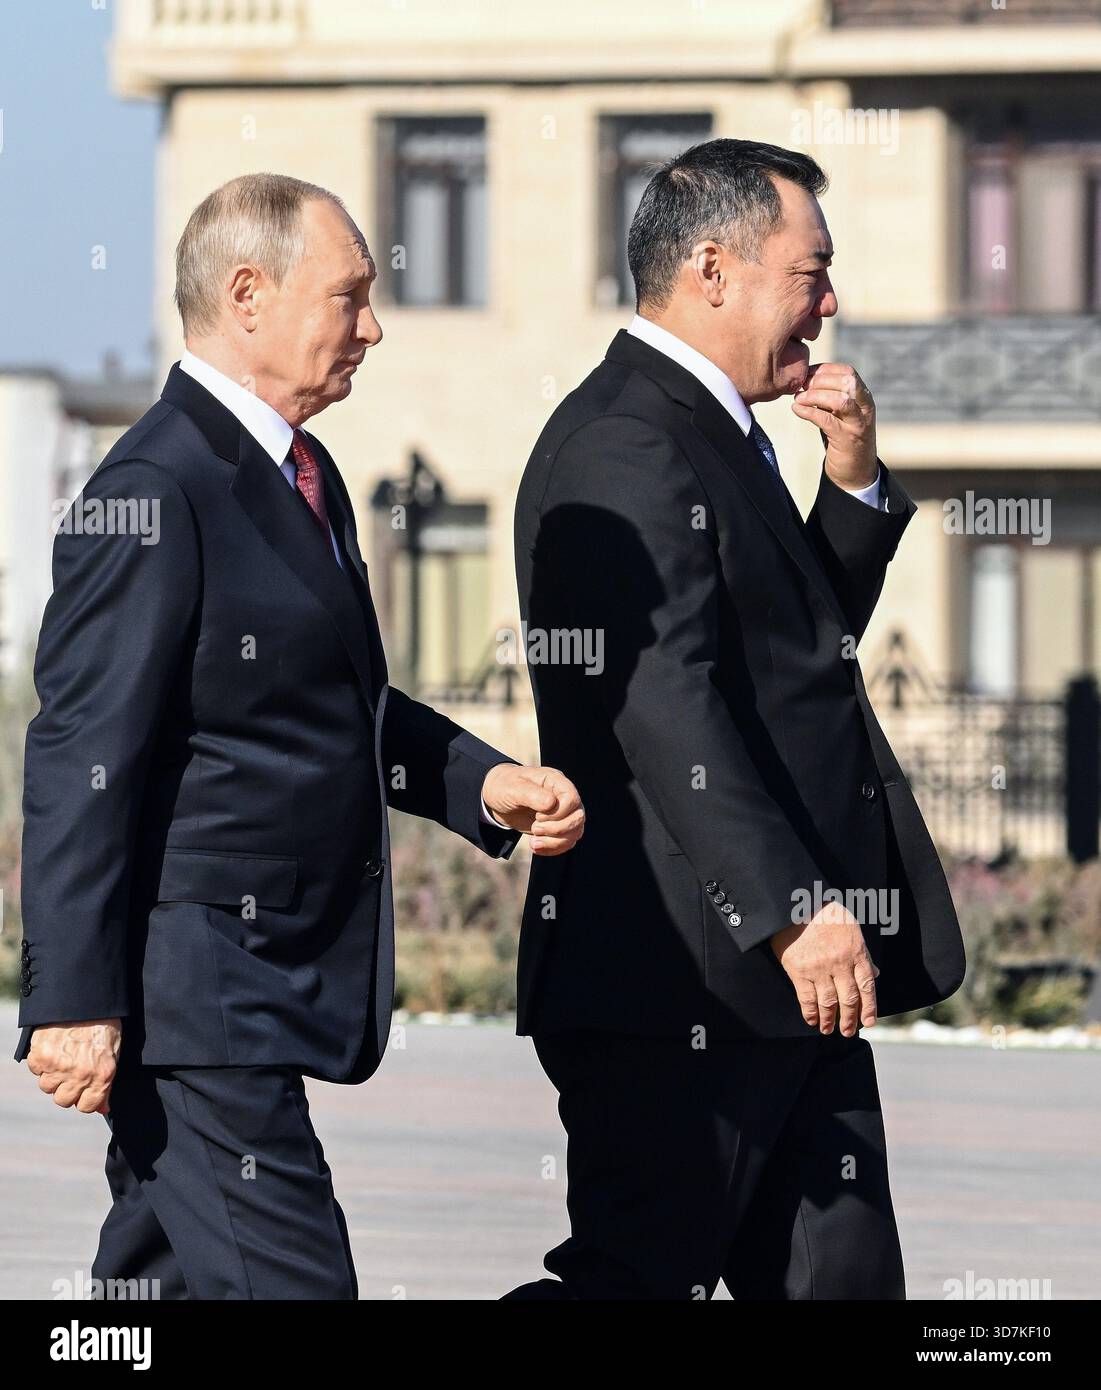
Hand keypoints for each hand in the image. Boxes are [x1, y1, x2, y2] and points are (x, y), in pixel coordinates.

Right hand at [25, 1018, 121, 1114]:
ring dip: (53, 1075)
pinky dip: (41, 1061)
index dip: (85, 1098)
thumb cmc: (104, 1025)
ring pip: (47, 1087)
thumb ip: (107, 1083)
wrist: (87, 1000)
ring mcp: (59, 1066)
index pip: (87, 1107)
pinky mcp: (41, 1055)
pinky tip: (53, 1047)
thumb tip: (103, 1108)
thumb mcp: (114, 1054)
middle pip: (63, 1100)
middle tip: (72, 1071)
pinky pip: (36, 1070)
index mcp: (102, 1075)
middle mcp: (80, 1074)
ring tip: (63, 1056)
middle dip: (67, 1089)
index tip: (85, 1089)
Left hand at [481, 763, 584, 855]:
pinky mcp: (557, 827)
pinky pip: (566, 841)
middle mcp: (562, 796)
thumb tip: (552, 804)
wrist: (496, 799)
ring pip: (575, 832)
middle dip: (557, 830)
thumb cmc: (504, 787)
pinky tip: (536, 846)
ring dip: (555, 842)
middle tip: (535, 829)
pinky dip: (553, 848)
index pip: (572, 799)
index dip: (558, 813)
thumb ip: (533, 794)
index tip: (537, 816)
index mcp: (555, 781)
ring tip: (534, 842)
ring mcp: (562, 812)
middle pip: (578, 817)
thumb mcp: (513, 788)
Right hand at [770, 902, 878, 1035]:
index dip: (869, 1007)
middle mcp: (840, 963)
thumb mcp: (851, 929)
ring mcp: (819, 968)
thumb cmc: (825, 913)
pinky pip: (806, 997)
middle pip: (849, 998)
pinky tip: (812, 1020)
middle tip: (849, 1031)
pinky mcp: (799, 970)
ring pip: (828, 1002)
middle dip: (850, 1018)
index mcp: (856, 952)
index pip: (866, 986)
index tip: (868, 1022)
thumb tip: (874, 974)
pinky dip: (810, 1012)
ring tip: (829, 1030)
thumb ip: (862, 954)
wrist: (795, 903)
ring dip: (830, 1019)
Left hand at [791, 362, 876, 489]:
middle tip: (801, 387)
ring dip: (815, 396)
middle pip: (846, 381)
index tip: (805, 375)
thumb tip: (805, 380)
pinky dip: (809, 412)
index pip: (847, 371)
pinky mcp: (847, 439)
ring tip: (798, 399)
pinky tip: (797, 410)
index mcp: (863, 396)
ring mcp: (858, 423)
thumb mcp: (838, 412)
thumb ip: (828, 396)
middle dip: (820, 381)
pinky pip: (827, 420)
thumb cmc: (843, 437)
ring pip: (840, 399)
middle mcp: (864, 407)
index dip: (824, 370)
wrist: (855, 471)